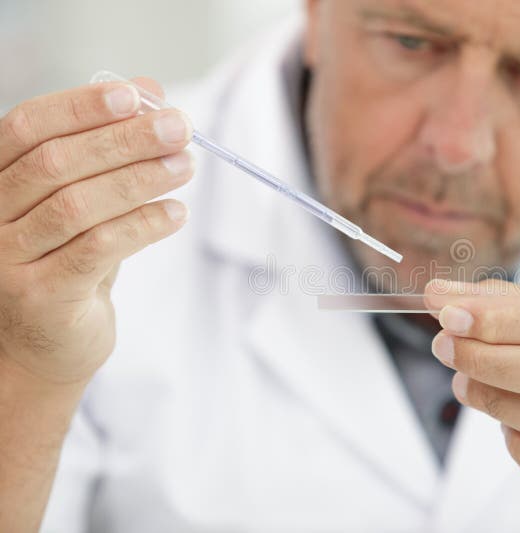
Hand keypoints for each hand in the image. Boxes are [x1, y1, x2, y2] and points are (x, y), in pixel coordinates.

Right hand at [0, 79, 193, 386]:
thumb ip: (108, 147)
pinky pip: (97, 249)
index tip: (137, 96)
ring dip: (140, 179)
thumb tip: (150, 90)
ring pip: (77, 204)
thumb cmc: (66, 262)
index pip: (28, 126)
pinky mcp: (41, 296)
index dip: (82, 106)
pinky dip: (142, 225)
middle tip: (180, 129)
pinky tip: (175, 214)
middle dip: (125, 140)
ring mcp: (8, 258)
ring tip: (185, 167)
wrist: (45, 347)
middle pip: (56, 162)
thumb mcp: (85, 200)